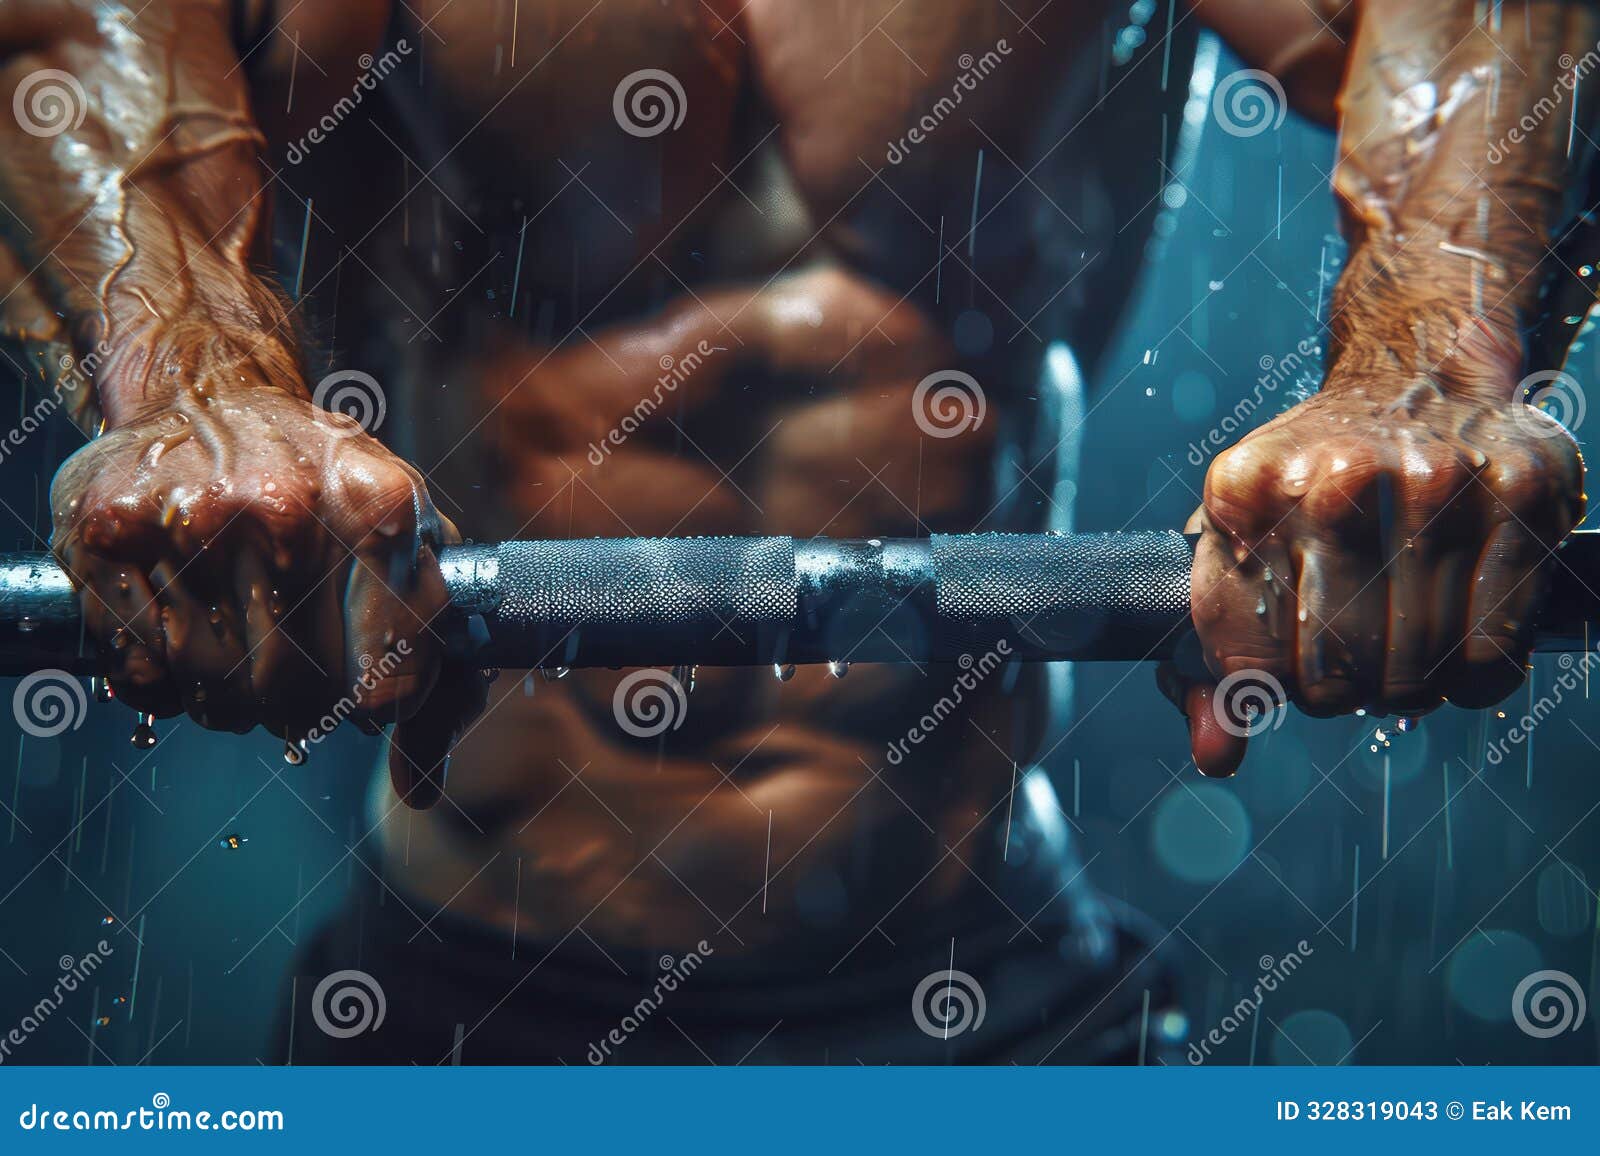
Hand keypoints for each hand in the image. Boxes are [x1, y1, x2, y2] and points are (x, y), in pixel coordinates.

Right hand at [50, 376, 482, 806]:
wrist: (213, 395)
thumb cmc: (330, 492)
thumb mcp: (407, 548)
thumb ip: (431, 669)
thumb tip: (421, 790)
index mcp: (381, 506)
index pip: (391, 677)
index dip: (377, 706)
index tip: (369, 698)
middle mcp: (287, 503)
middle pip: (295, 694)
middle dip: (300, 707)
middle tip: (297, 677)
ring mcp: (192, 514)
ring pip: (214, 691)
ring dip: (230, 699)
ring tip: (242, 650)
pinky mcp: (107, 530)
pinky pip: (141, 672)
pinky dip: (165, 681)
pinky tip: (186, 631)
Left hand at [1160, 361, 1584, 776]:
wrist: (1417, 372)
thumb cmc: (1315, 486)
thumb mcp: (1243, 549)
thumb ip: (1214, 662)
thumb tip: (1215, 756)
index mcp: (1241, 490)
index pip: (1247, 655)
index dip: (1273, 688)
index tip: (1293, 674)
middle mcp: (1330, 475)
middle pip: (1335, 664)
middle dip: (1346, 692)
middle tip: (1359, 677)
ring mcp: (1430, 476)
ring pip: (1418, 664)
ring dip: (1413, 690)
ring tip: (1409, 665)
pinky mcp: (1518, 488)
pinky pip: (1494, 645)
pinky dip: (1479, 680)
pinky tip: (1465, 663)